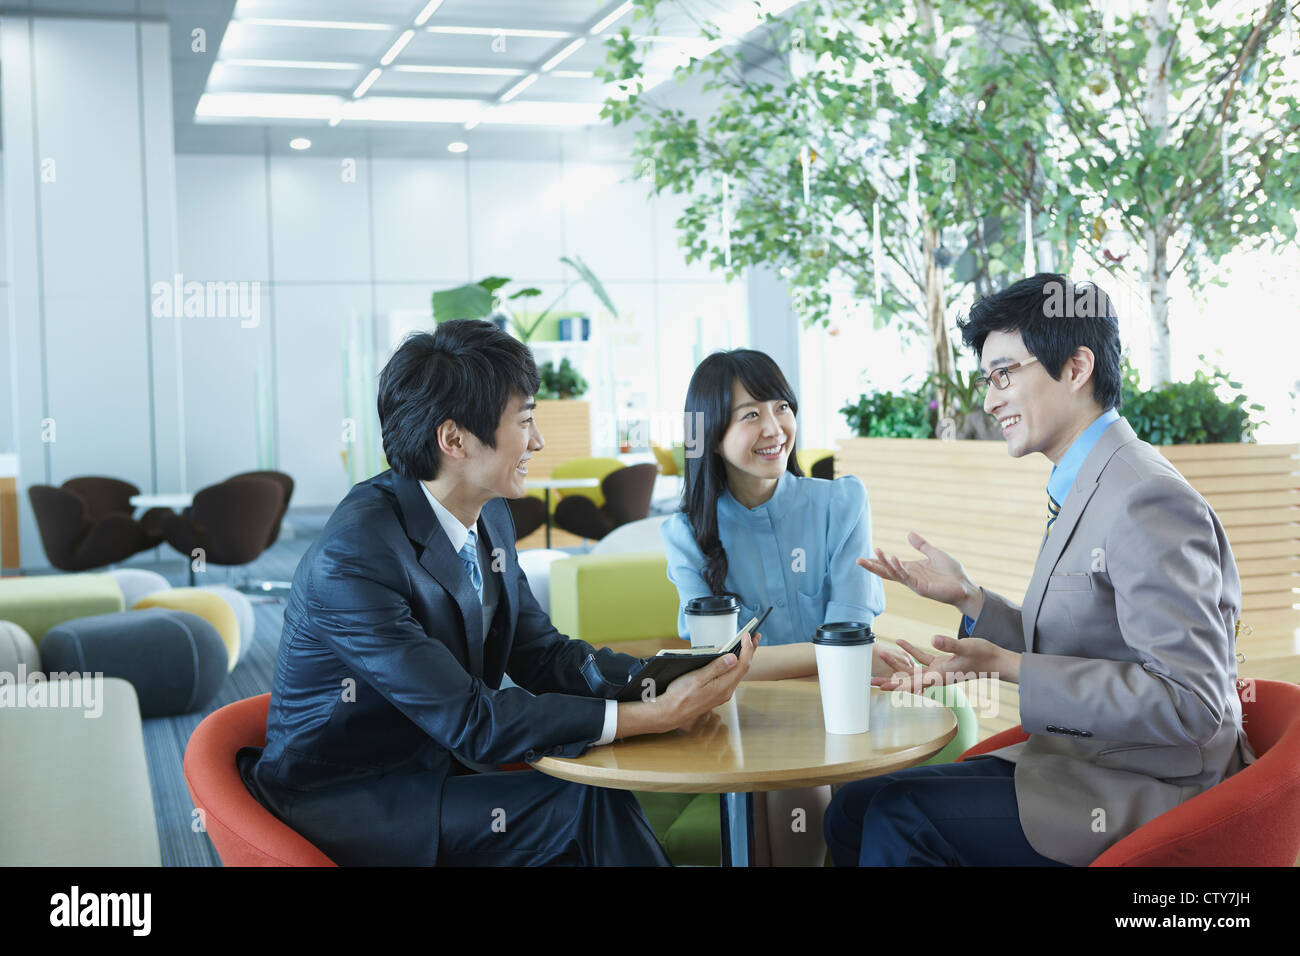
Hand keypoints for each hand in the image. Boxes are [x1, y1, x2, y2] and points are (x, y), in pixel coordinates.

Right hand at [653, 632, 758, 731]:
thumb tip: (733, 658)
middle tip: (756, 637)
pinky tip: (729, 660)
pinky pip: (729, 677)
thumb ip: (716, 668)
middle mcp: (726, 691)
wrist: (670, 713)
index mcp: (723, 686)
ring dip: (743, 658)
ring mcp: (722, 693)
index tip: (747, 635)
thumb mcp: (697, 678)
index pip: (742, 664)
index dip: (747, 648)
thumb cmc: (680, 696)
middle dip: (750, 651)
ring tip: (746, 645)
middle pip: (743, 668)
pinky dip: (733, 665)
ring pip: (737, 672)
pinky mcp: (716, 694)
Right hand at [857, 531, 981, 617]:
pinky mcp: (921, 587)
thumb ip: (921, 545)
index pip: (889, 565)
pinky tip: (893, 558)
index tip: (863, 557)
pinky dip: (899, 567)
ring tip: (875, 552)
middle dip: (872, 566)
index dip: (877, 562)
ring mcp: (914, 583)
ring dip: (884, 563)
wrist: (965, 586)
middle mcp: (909, 576)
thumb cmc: (952, 573)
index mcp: (911, 569)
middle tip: (857, 560)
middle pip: (886, 571)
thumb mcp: (934, 554)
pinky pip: (906, 576)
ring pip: (894, 573)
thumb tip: (909, 533)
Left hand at [872, 634, 1019, 692]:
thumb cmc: (983, 655)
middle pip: (906, 680)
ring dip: (896, 662)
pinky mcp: (942, 663)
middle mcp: (936, 676)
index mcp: (939, 676)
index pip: (911, 683)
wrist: (997, 661)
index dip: (895, 685)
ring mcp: (938, 670)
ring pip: (911, 668)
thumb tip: (933, 639)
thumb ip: (949, 644)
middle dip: (888, 679)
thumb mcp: (965, 647)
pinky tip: (899, 642)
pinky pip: (922, 658)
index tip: (879, 687)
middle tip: (869, 681)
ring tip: (879, 654)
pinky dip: (910, 650)